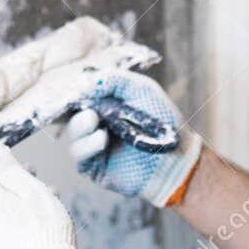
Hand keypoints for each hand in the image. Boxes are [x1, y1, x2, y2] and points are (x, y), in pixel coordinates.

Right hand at [65, 70, 201, 207]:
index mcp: (105, 108)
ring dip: (80, 128)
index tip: (77, 91)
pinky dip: (87, 146)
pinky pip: (79, 157)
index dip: (74, 96)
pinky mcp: (96, 169)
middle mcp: (97, 127)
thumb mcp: (141, 89)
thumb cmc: (163, 121)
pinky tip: (102, 140)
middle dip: (77, 112)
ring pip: (73, 138)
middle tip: (90, 111)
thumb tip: (86, 85)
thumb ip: (115, 79)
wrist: (177, 156)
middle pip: (71, 118)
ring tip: (95, 123)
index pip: (79, 100)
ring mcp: (95, 149)